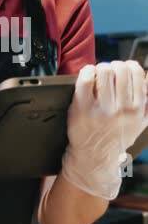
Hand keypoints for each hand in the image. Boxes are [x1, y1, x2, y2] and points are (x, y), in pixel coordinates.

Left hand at [61, 61, 147, 199]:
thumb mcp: (140, 122)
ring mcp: (101, 108)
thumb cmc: (117, 137)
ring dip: (100, 69)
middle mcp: (121, 108)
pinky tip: (88, 77)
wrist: (95, 157)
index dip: (129, 66)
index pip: (136, 72)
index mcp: (137, 109)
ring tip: (98, 76)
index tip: (123, 70)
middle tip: (109, 73)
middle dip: (113, 66)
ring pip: (104, 71)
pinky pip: (85, 79)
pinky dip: (86, 72)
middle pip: (119, 69)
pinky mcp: (82, 108)